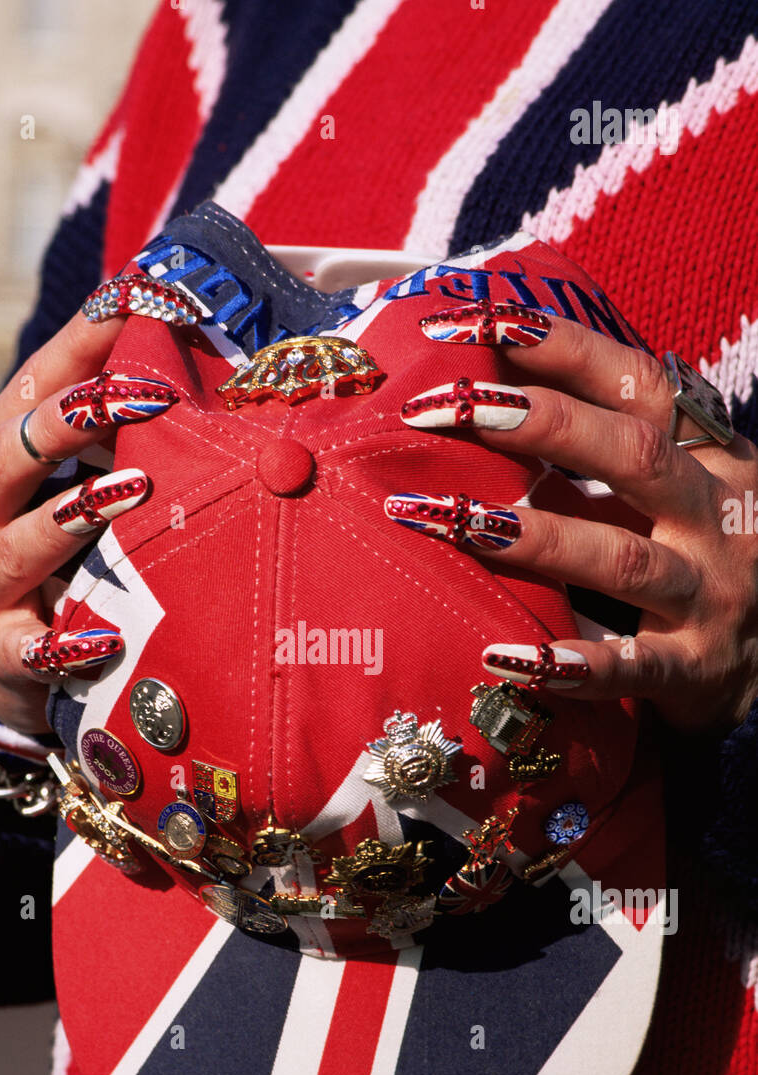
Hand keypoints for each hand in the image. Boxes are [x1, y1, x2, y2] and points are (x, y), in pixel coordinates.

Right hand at [0, 305, 175, 734]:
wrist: (13, 657)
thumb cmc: (65, 551)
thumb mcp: (78, 485)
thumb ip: (127, 434)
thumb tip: (211, 359)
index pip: (30, 386)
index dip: (79, 345)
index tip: (137, 298)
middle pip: (8, 454)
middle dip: (70, 420)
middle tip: (141, 394)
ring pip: (18, 544)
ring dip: (74, 514)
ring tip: (136, 490)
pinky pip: (31, 650)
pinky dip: (67, 643)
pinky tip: (108, 638)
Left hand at [390, 302, 757, 731]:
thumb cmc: (708, 555)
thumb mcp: (680, 484)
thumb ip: (602, 445)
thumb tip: (484, 390)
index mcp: (705, 455)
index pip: (634, 382)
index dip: (558, 346)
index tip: (474, 322)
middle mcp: (713, 514)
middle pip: (630, 455)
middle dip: (537, 423)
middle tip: (443, 406)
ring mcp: (708, 593)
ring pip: (620, 561)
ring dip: (534, 538)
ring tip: (452, 521)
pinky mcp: (696, 669)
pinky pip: (631, 667)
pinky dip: (572, 663)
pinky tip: (502, 657)